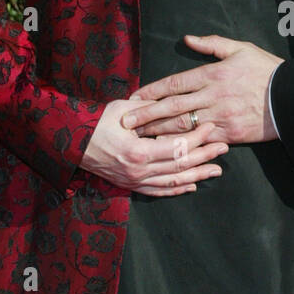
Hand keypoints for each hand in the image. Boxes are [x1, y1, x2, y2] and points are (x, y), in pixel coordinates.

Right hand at [80, 100, 227, 194]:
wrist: (69, 141)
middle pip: (180, 167)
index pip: (177, 147)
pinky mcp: (130, 185)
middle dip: (205, 156)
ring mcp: (134, 181)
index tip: (211, 126)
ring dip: (197, 176)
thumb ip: (150, 109)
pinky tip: (192, 185)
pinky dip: (176, 189)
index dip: (197, 138)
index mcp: (138, 152)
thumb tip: (175, 102)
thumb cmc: (96, 121)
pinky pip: (158, 191)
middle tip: (224, 148)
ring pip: (173, 182)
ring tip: (217, 170)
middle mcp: (138, 171)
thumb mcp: (123, 110)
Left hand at [122, 35, 282, 143]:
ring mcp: (219, 117)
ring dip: (158, 130)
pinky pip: (200, 139)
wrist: (292, 97)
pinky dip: (182, 144)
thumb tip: (188, 39)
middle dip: (146, 114)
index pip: (175, 83)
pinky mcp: (229, 134)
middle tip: (125, 121)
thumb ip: (212, 44)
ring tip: (139, 136)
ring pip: (182, 125)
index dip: (152, 91)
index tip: (135, 97)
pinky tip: (168, 147)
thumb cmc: (267, 70)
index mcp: (213, 74)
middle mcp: (212, 96)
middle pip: (171, 106)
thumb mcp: (241, 48)